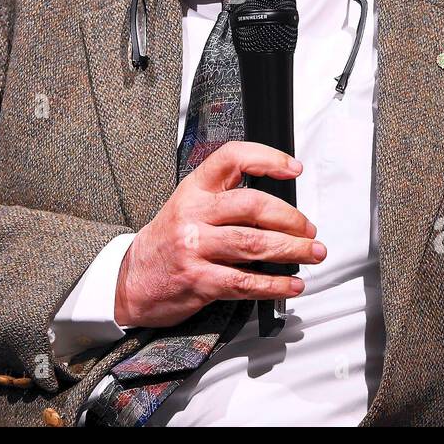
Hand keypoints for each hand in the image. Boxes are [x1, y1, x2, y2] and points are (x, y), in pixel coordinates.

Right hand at [114, 141, 325, 328]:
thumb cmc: (168, 241)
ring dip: (292, 249)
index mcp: (194, 189)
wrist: (131, 279)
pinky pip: (246, 283)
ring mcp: (195, 248)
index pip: (232, 158)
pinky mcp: (199, 281)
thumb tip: (278, 204)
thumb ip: (225, 197)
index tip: (293, 169)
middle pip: (252, 205)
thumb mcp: (188, 205)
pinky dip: (276, 285)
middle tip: (309, 229)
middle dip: (291, 218)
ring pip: (254, 244)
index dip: (267, 158)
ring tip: (312, 253)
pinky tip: (292, 284)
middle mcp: (194, 214)